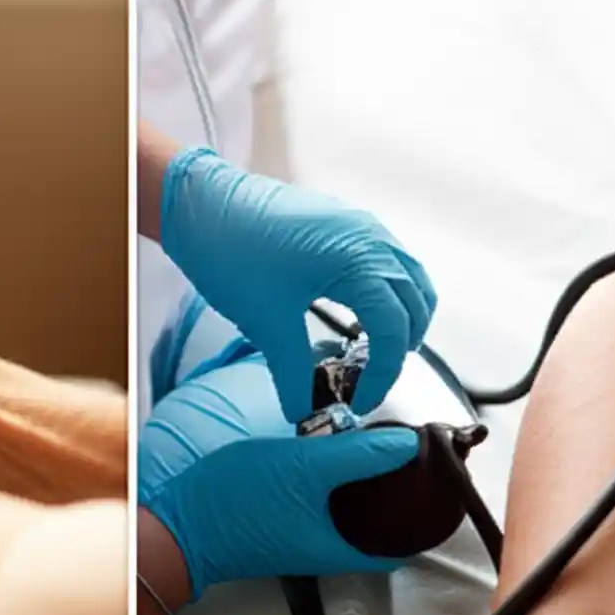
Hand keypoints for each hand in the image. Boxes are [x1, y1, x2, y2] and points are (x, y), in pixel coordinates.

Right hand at [138, 354, 418, 600]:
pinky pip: (323, 502)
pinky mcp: (285, 521)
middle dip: (394, 489)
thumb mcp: (305, 466)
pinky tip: (324, 452)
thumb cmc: (238, 501)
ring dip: (361, 481)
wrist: (182, 517)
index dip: (426, 513)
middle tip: (403, 451)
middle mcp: (328, 548)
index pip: (405, 544)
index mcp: (344, 549)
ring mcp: (305, 536)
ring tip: (366, 443)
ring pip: (351, 510)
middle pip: (380, 523)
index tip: (436, 477)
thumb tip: (408, 444)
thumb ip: (358, 454)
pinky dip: (332, 480)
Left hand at [158, 148, 436, 419]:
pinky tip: (355, 320)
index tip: (358, 404)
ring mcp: (362, 226)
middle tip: (368, 381)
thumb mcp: (266, 323)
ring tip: (368, 354)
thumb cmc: (231, 253)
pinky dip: (386, 296)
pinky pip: (388, 264)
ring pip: (409, 281)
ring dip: (400, 319)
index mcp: (360, 260)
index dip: (382, 374)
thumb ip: (291, 374)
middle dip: (399, 348)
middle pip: (415, 304)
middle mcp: (372, 238)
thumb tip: (301, 411)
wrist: (199, 203)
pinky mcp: (346, 224)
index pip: (394, 330)